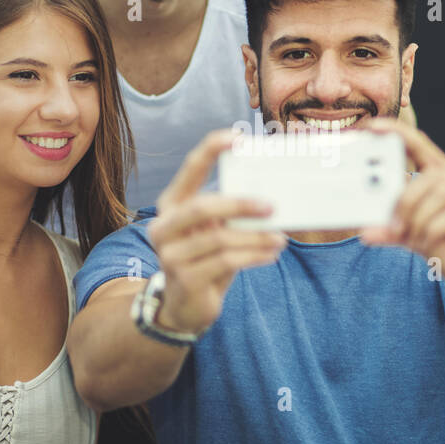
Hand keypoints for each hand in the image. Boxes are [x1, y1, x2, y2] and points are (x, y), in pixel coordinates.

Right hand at [147, 129, 287, 333]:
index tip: (238, 137)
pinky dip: (254, 256)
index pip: (190, 169)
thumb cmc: (205, 258)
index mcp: (172, 205)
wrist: (184, 306)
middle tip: (272, 206)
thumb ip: (230, 214)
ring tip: (280, 238)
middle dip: (240, 204)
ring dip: (255, 237)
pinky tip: (271, 255)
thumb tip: (271, 196)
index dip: (211, 150)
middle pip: (202, 207)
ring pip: (220, 238)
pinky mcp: (185, 279)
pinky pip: (226, 262)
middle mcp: (164, 226)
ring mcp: (171, 255)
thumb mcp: (214, 231)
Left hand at [357, 118, 444, 319]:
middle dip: (405, 203)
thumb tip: (365, 233)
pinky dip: (435, 228)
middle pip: (428, 177)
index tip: (372, 127)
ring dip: (419, 219)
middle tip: (395, 228)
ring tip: (415, 240)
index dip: (398, 133)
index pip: (421, 146)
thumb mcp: (420, 240)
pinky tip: (430, 242)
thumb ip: (395, 232)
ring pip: (440, 193)